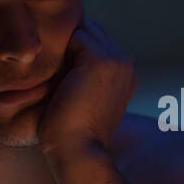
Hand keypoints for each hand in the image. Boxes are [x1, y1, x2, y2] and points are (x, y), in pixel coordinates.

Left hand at [38, 17, 136, 160]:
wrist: (78, 153)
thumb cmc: (71, 134)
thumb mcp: (81, 99)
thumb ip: (79, 74)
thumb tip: (58, 54)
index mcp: (125, 74)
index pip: (97, 40)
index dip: (75, 50)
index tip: (61, 74)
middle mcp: (127, 64)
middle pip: (92, 30)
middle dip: (72, 44)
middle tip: (57, 73)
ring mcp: (117, 60)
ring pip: (83, 31)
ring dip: (66, 48)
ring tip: (56, 77)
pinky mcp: (101, 60)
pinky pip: (74, 37)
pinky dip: (61, 53)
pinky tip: (57, 78)